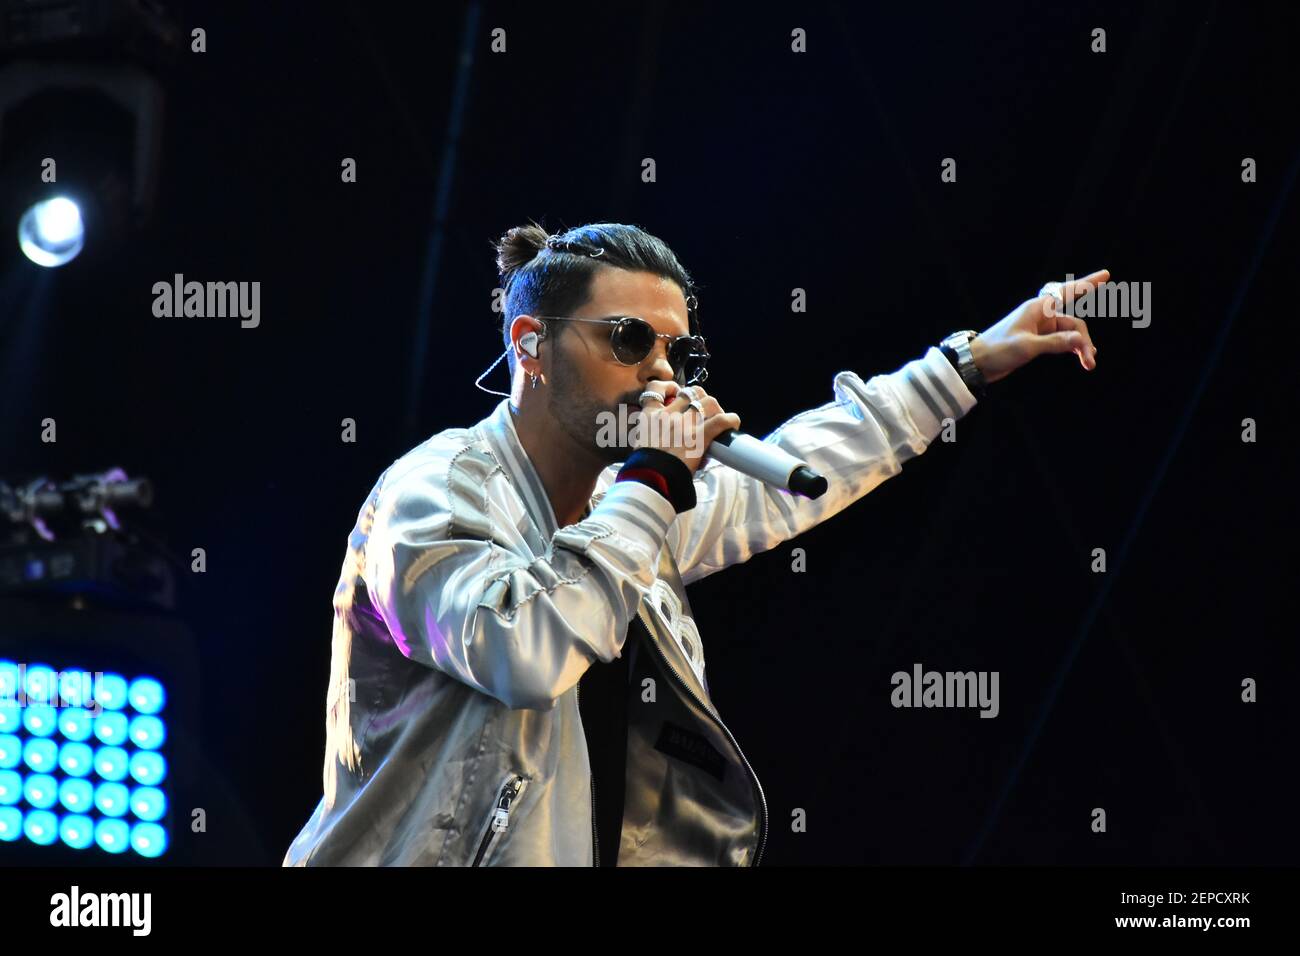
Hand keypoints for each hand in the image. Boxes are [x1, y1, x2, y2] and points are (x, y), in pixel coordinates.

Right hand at [635, 382, 740, 475]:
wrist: (650, 480)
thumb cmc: (643, 467)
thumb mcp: (640, 444)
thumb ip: (649, 434)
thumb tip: (660, 438)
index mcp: (649, 416)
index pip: (656, 388)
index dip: (669, 387)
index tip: (676, 393)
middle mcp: (668, 414)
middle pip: (691, 392)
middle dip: (700, 397)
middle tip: (703, 409)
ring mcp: (685, 424)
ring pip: (709, 402)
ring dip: (716, 408)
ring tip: (718, 417)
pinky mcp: (699, 437)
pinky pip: (721, 421)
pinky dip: (730, 420)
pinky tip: (733, 423)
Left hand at [968, 269, 1105, 385]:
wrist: (977, 363)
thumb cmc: (997, 350)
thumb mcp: (1026, 346)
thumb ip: (1054, 343)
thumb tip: (1081, 341)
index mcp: (1038, 309)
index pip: (1067, 291)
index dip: (1087, 283)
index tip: (1106, 275)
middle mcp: (1042, 315)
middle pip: (1073, 323)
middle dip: (1084, 340)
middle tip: (1090, 359)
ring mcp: (1041, 328)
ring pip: (1070, 334)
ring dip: (1080, 347)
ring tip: (1088, 364)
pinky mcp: (1039, 341)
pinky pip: (1062, 341)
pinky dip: (1072, 348)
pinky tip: (1082, 358)